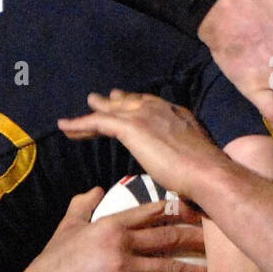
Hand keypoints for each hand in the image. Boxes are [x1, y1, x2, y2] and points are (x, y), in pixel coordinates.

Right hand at [11, 185, 207, 271]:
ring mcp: (125, 268)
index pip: (152, 211)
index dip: (179, 209)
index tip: (200, 209)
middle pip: (169, 236)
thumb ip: (82, 206)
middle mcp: (122, 243)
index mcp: (111, 224)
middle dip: (197, 237)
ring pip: (170, 266)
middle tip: (220, 237)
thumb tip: (95, 189)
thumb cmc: (52, 264)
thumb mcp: (66, 229)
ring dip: (197, 271)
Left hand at [59, 90, 220, 200]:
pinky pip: (98, 121)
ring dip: (94, 110)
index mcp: (176, 114)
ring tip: (79, 110)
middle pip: (129, 102)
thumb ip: (185, 154)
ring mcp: (144, 115)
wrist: (207, 171)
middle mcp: (159, 109)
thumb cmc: (207, 173)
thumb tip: (184, 166)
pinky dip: (80, 123)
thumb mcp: (196, 156)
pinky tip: (65, 125)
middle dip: (115, 101)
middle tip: (102, 99)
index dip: (135, 106)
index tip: (126, 106)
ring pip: (111, 110)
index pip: (150, 106)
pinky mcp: (131, 127)